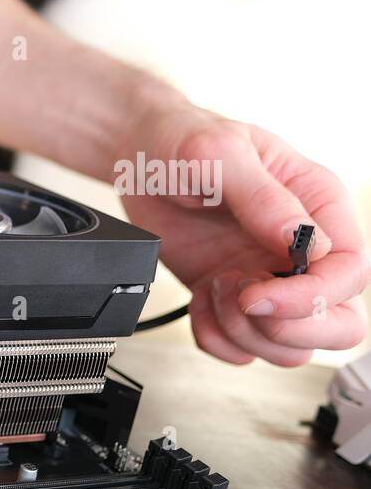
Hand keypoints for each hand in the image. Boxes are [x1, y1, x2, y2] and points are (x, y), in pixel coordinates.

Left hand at [117, 101, 369, 364]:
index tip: (256, 294)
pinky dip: (217, 339)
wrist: (138, 157)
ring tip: (212, 286)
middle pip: (340, 322)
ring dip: (245, 333)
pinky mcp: (232, 298)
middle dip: (291, 330)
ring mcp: (267, 277)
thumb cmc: (181, 141)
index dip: (311, 298)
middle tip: (242, 303)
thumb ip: (262, 197)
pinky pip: (242, 347)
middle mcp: (300, 248)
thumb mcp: (217, 154)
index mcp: (318, 205)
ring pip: (290, 345)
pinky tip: (198, 304)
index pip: (350, 272)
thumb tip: (301, 240)